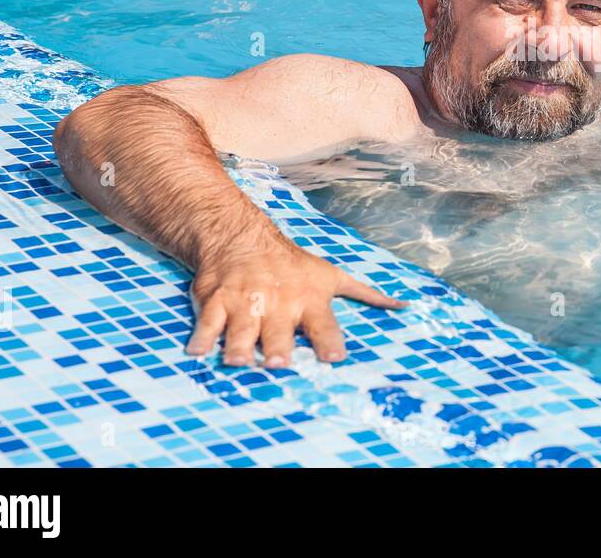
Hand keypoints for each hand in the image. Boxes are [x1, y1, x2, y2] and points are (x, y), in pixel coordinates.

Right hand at [185, 238, 405, 367]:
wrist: (241, 237)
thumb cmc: (292, 264)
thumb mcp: (331, 275)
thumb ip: (365, 294)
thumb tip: (402, 306)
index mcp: (308, 300)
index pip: (323, 325)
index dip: (329, 341)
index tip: (335, 357)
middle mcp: (277, 303)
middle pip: (277, 333)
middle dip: (277, 348)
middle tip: (278, 363)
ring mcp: (245, 303)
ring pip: (240, 331)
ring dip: (238, 347)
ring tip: (237, 361)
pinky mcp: (215, 302)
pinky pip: (207, 324)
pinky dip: (202, 338)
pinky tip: (198, 352)